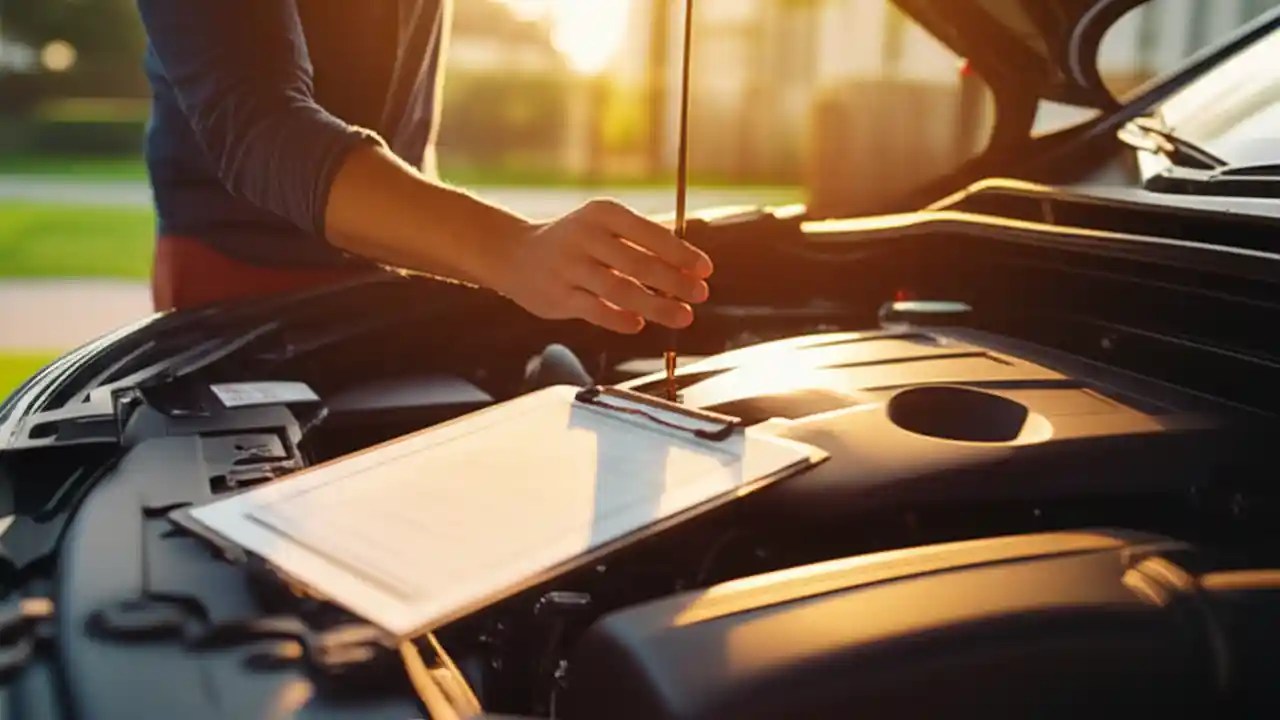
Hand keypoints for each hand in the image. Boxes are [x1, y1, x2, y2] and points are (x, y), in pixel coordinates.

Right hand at [484, 199, 713, 333]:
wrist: (515, 254)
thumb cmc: (575, 242)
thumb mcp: (604, 226)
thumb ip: (642, 243)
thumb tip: (689, 266)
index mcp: (604, 214)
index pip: (650, 233)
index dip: (681, 253)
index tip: (705, 269)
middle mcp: (586, 236)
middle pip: (639, 262)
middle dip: (674, 281)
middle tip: (700, 294)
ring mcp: (570, 267)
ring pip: (620, 290)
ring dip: (656, 306)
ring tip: (682, 316)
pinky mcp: (558, 295)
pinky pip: (595, 311)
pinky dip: (620, 319)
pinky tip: (639, 324)